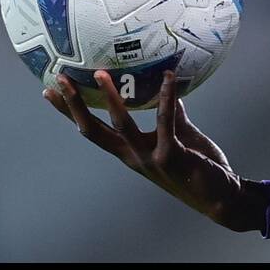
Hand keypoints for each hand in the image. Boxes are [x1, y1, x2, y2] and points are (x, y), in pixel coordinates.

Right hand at [43, 69, 264, 231]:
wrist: (220, 196)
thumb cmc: (197, 167)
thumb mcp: (178, 136)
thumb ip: (171, 114)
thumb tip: (166, 86)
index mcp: (129, 152)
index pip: (92, 130)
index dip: (69, 112)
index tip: (49, 92)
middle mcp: (132, 156)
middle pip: (93, 130)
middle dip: (75, 105)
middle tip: (60, 79)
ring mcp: (149, 157)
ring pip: (121, 125)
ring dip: (110, 98)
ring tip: (100, 73)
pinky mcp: (170, 155)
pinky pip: (164, 121)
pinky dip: (166, 97)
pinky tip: (168, 77)